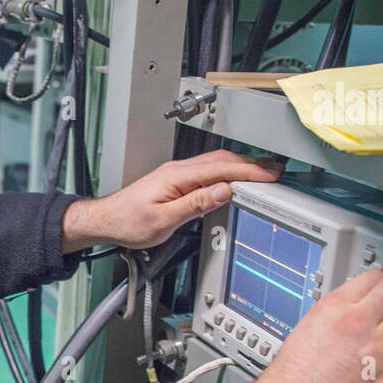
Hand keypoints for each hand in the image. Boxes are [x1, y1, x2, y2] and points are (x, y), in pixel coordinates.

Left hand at [61, 151, 283, 252]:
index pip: (221, 169)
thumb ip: (195, 204)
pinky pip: (207, 171)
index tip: (269, 175)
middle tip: (275, 172)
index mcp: (177, 176)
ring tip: (262, 174)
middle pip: (222, 160)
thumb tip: (222, 191)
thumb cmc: (128, 222)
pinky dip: (227, 172)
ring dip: (241, 166)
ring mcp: (176, 174)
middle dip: (251, 164)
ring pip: (215, 164)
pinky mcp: (174, 181)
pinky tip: (234, 180)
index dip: (249, 171)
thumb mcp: (164, 220)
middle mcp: (177, 170)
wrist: (106, 220)